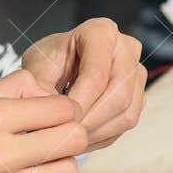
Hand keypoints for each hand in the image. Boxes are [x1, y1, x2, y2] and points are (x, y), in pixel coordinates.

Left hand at [21, 18, 145, 150]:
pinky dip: (102, 137)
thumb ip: (37, 87)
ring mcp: (136, 74)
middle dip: (89, 121)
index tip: (58, 120)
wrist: (60, 64)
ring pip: (127, 114)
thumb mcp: (35, 66)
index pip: (96, 74)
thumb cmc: (49, 60)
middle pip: (118, 95)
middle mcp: (126, 49)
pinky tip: (80, 140)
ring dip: (97, 133)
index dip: (78, 102)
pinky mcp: (138, 96)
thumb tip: (47, 110)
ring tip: (69, 141)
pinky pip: (126, 123)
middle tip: (64, 137)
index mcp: (101, 32)